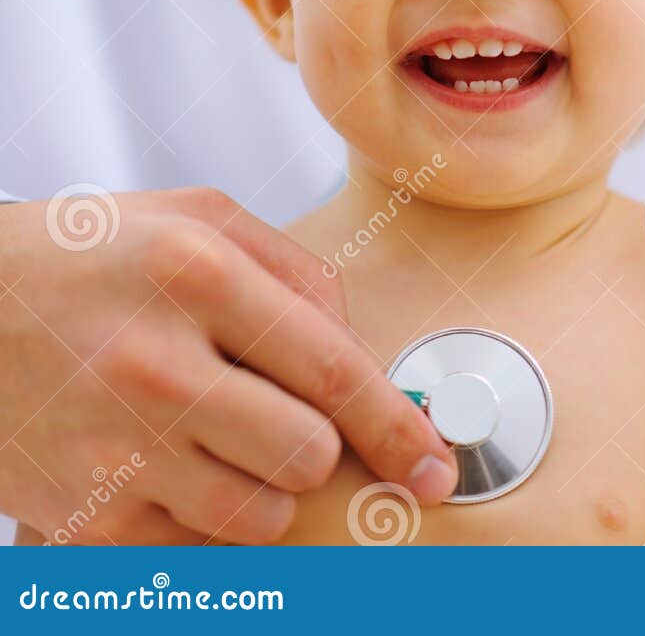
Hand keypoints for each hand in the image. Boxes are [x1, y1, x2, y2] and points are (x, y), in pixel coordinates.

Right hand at [0, 187, 456, 542]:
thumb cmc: (91, 258)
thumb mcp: (194, 217)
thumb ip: (293, 270)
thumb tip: (359, 351)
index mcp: (196, 270)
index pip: (330, 366)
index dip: (396, 424)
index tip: (434, 461)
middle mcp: (157, 361)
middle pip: (307, 453)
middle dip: (316, 444)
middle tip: (278, 414)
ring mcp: (117, 446)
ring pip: (261, 515)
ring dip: (266, 487)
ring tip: (219, 437)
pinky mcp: (85, 517)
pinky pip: (196, 551)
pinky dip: (203, 517)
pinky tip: (167, 464)